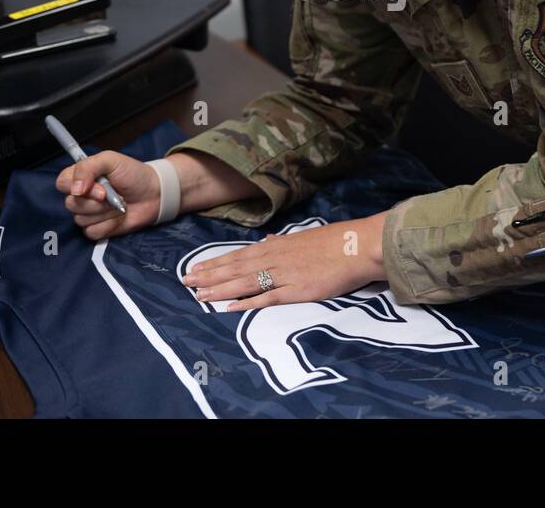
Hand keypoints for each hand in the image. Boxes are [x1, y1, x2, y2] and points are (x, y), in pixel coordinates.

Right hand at [54, 151, 164, 239]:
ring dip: (104, 212)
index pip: (61, 183)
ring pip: (81, 220)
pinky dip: (108, 225)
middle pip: (71, 204)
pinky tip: (119, 217)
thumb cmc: (133, 174)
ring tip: (119, 204)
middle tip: (111, 194)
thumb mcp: (110, 160)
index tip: (96, 187)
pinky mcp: (98, 229)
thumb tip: (74, 189)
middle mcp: (82, 196)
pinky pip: (92, 232)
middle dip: (95, 202)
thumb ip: (88, 167)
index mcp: (81, 177)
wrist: (154, 194)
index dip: (74, 187)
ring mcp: (89, 214)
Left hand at [180, 213, 387, 310]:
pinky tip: (230, 307)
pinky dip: (247, 302)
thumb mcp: (304, 236)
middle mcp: (276, 258)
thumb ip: (283, 241)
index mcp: (277, 245)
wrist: (358, 246)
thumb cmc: (336, 241)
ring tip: (199, 295)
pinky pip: (268, 297)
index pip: (239, 255)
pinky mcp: (298, 290)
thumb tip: (266, 239)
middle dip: (210, 275)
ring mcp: (285, 274)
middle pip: (236, 268)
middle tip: (186, 281)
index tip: (196, 267)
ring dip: (220, 289)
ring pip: (245, 282)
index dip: (216, 262)